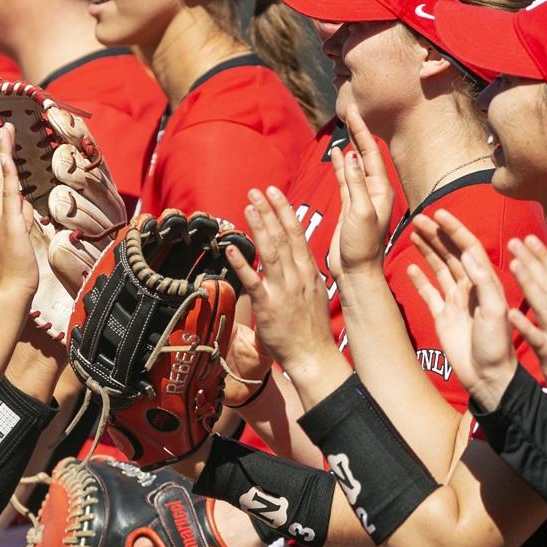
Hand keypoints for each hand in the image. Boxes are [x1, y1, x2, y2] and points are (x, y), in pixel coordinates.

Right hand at [0, 122, 40, 304]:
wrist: (10, 290)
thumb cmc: (14, 270)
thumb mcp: (18, 239)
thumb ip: (20, 221)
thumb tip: (26, 209)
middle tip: (1, 128)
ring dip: (1, 152)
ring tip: (6, 130)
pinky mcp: (8, 221)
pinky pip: (7, 191)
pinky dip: (6, 171)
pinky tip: (7, 155)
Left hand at [226, 188, 339, 383]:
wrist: (314, 355)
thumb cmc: (311, 328)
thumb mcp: (313, 292)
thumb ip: (301, 272)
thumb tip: (292, 256)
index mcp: (308, 271)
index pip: (297, 233)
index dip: (284, 210)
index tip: (274, 192)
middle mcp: (298, 276)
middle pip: (283, 236)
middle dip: (269, 211)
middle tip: (257, 190)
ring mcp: (283, 290)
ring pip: (271, 252)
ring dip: (259, 228)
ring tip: (249, 207)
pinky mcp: (268, 306)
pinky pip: (254, 281)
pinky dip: (243, 263)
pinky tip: (232, 247)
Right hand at [326, 100, 394, 279]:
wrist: (356, 271)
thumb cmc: (362, 247)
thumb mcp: (361, 213)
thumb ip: (356, 184)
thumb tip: (351, 156)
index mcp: (381, 191)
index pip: (371, 154)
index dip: (363, 131)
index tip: (354, 112)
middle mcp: (375, 191)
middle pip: (365, 154)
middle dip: (358, 133)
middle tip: (350, 111)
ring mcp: (362, 198)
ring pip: (355, 165)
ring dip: (350, 146)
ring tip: (344, 126)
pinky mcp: (350, 206)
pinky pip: (346, 179)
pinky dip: (341, 164)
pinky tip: (337, 153)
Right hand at [404, 210, 518, 404]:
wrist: (488, 377)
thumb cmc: (497, 346)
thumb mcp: (495, 311)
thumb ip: (483, 282)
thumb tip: (467, 254)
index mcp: (484, 283)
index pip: (468, 248)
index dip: (454, 229)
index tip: (439, 213)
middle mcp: (469, 288)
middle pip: (450, 253)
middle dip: (435, 234)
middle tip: (417, 217)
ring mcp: (455, 302)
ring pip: (439, 268)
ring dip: (427, 250)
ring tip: (412, 232)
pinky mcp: (442, 318)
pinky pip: (429, 294)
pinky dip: (419, 280)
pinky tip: (409, 267)